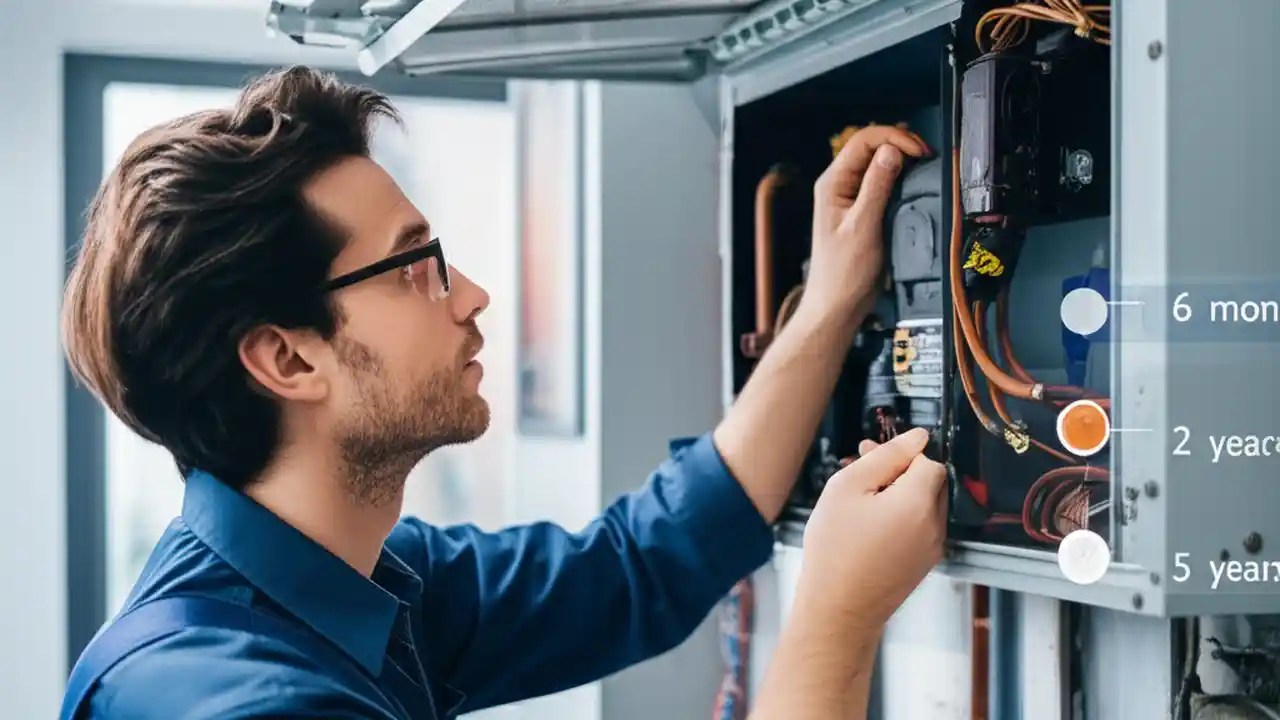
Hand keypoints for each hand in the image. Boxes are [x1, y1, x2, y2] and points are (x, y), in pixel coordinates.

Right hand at [793, 427, 946, 631]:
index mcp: (920, 502)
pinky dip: (899, 519)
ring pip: (924, 505)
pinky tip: (867, 526)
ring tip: (859, 502)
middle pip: (930, 482)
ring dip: (898, 496)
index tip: (870, 457)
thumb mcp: (848, 487)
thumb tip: (918, 437)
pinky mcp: (923, 564)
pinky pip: (919, 528)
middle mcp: (935, 525)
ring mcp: (932, 548)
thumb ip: (886, 456)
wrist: (838, 609)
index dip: (900, 455)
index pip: (928, 460)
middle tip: (860, 474)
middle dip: (900, 473)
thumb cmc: (836, 548)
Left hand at [802, 126, 929, 319]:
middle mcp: (839, 186)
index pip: (863, 141)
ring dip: (902, 161)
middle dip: (901, 145)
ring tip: (924, 167)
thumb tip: (892, 152)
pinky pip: (882, 183)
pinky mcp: (863, 210)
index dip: (893, 137)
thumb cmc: (843, 273)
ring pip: (878, 164)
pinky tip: (914, 184)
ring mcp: (850, 197)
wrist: (839, 304)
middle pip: (872, 148)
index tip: (919, 151)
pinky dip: (900, 178)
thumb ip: (877, 187)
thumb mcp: (863, 227)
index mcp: (832, 184)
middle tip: (927, 157)